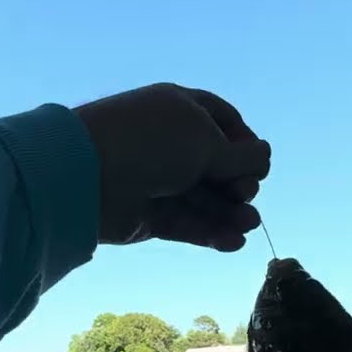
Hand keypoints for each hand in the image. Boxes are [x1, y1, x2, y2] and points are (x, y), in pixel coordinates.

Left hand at [73, 83, 270, 251]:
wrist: (86, 173)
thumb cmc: (152, 142)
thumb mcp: (205, 141)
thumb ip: (240, 155)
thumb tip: (264, 156)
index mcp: (180, 110)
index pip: (222, 122)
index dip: (244, 142)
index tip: (257, 162)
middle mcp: (169, 144)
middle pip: (217, 166)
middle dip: (238, 182)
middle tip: (244, 194)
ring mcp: (157, 181)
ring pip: (203, 199)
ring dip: (230, 212)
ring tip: (248, 224)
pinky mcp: (147, 216)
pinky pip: (186, 223)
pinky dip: (210, 232)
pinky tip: (233, 242)